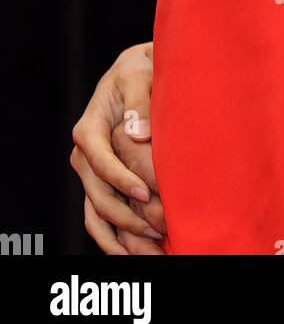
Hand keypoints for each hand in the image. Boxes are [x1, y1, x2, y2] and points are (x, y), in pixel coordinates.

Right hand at [71, 42, 166, 254]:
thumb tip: (137, 134)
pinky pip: (100, 217)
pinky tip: (137, 252)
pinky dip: (115, 237)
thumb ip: (138, 102)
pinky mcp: (102, 182)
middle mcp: (84, 154)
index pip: (99, 160)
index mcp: (88, 128)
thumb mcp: (138, 76)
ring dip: (120, 235)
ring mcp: (91, 172)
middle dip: (125, 215)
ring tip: (153, 247)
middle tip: (158, 227)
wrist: (137, 74)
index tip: (146, 192)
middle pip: (96, 194)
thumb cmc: (140, 71)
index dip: (120, 179)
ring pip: (95, 213)